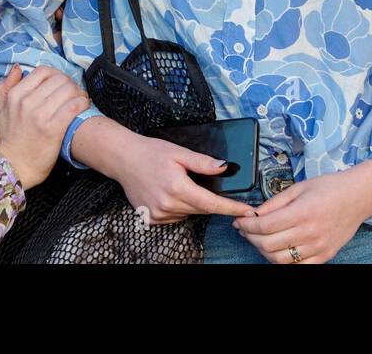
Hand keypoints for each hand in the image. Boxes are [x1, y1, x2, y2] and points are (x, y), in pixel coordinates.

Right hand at [0, 65, 89, 188]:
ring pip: (69, 90)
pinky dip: (83, 103)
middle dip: (70, 84)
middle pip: (59, 79)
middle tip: (74, 93)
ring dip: (79, 93)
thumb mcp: (1, 111)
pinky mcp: (54, 128)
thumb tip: (18, 68)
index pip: (44, 71)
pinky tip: (83, 106)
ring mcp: (40, 115)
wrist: (14, 166)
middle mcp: (27, 102)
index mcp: (16, 95)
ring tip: (80, 100)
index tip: (61, 85)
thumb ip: (6, 87)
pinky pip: (74, 105)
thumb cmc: (10, 139)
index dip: (57, 75)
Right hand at [109, 135, 252, 224]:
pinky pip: (176, 216)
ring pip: (189, 213)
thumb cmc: (151, 152)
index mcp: (177, 187)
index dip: (231, 208)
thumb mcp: (179, 152)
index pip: (211, 204)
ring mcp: (158, 214)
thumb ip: (203, 162)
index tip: (248, 211)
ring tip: (184, 184)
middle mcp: (167, 205)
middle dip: (213, 202)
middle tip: (215, 188)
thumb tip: (225, 167)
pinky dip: (181, 207)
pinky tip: (173, 193)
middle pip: (202, 209)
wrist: (123, 159)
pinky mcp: (152, 218)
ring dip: (195, 204)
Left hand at [233, 160, 371, 263]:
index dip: (246, 225)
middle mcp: (310, 232)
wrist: (359, 196)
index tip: (240, 221)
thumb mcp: (300, 187)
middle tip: (246, 229)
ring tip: (260, 239)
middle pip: (268, 245)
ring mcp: (318, 247)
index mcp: (303, 212)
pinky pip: (297, 267)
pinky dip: (282, 261)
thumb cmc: (330, 187)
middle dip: (250, 238)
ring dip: (263, 251)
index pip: (265, 226)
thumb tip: (254, 213)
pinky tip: (278, 249)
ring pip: (279, 260)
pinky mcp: (325, 256)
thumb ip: (275, 202)